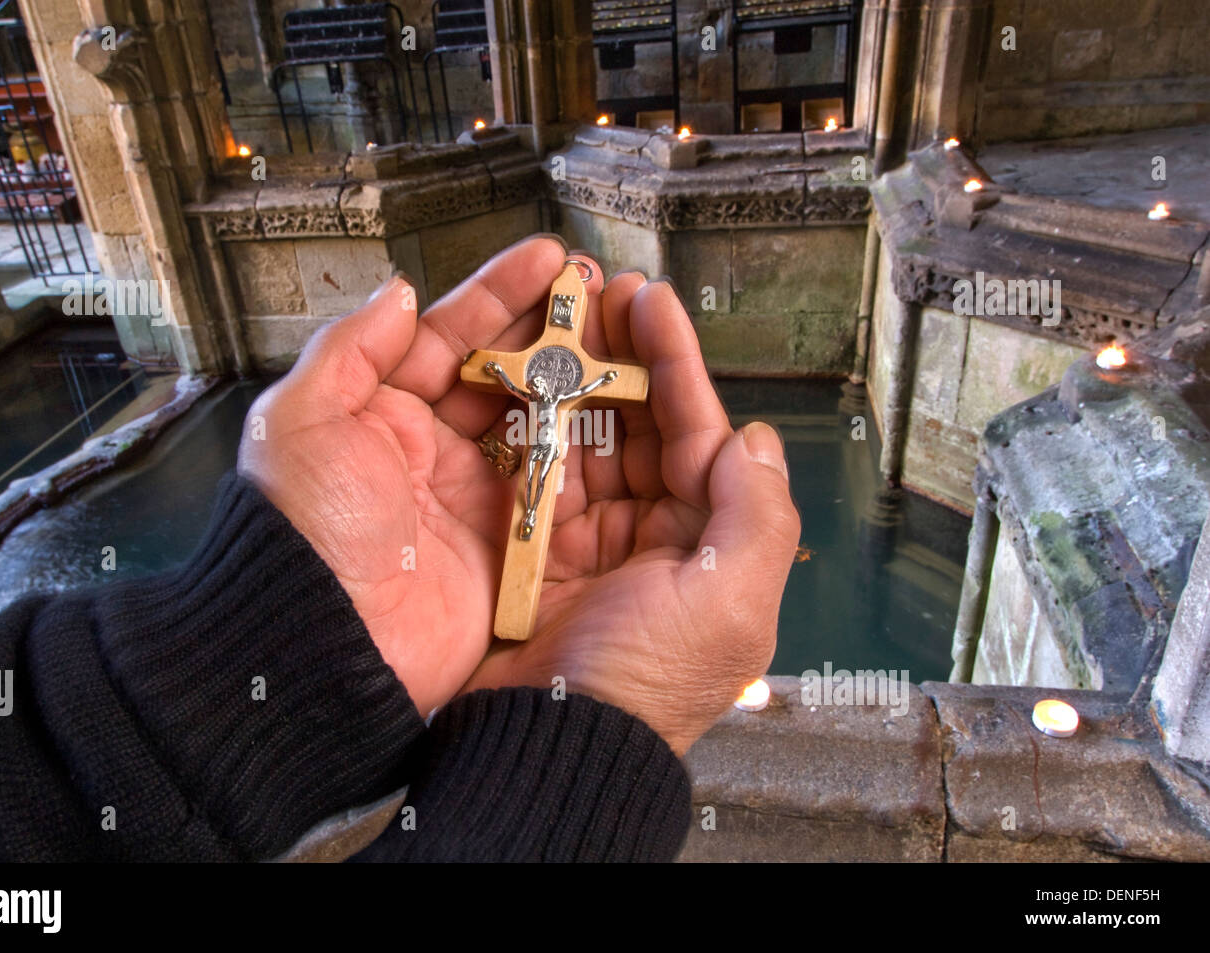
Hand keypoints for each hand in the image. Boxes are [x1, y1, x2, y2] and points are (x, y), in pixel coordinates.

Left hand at [238, 236, 577, 716]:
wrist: (328, 640)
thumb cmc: (304, 531)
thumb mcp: (300, 422)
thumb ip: (349, 348)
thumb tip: (396, 293)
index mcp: (381, 414)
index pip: (447, 338)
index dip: (497, 296)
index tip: (546, 262)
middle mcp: (432, 450)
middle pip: (503, 375)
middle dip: (550, 331)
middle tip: (597, 293)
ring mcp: (473, 496)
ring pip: (537, 423)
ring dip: (576, 382)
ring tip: (620, 341)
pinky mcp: (506, 543)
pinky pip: (554, 487)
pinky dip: (585, 452)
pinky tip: (615, 415)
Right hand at [462, 273, 800, 754]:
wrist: (550, 743)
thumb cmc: (641, 686)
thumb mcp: (730, 600)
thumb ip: (758, 512)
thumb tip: (758, 440)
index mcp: (710, 547)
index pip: (700, 432)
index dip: (677, 363)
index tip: (654, 306)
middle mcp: (657, 541)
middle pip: (642, 426)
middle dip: (622, 360)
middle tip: (594, 300)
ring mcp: (594, 545)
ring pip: (588, 442)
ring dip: (574, 384)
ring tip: (555, 329)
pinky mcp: (538, 555)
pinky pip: (537, 477)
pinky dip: (529, 432)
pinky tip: (518, 389)